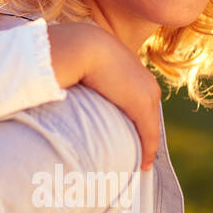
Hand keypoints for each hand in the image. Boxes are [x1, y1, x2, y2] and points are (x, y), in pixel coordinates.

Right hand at [45, 24, 162, 170]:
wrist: (81, 46)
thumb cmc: (71, 51)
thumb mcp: (80, 62)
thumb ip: (79, 74)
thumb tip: (61, 84)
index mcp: (130, 67)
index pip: (135, 96)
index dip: (131, 116)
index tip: (125, 132)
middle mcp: (144, 80)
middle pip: (148, 113)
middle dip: (143, 133)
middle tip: (135, 155)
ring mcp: (146, 93)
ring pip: (150, 126)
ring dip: (146, 146)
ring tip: (139, 164)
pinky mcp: (142, 106)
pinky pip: (149, 135)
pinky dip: (147, 151)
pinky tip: (143, 166)